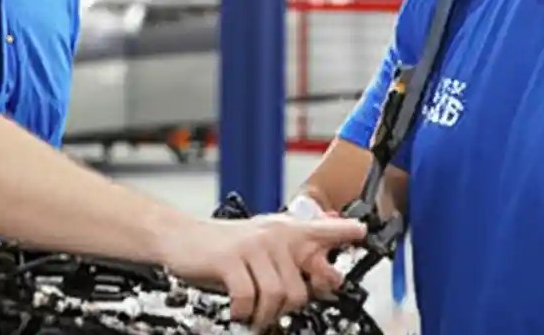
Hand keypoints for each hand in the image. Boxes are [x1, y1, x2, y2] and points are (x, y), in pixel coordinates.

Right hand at [158, 213, 365, 330]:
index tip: (363, 232)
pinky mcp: (229, 258)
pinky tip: (238, 309)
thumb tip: (326, 278)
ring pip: (278, 294)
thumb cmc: (221, 247)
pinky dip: (244, 311)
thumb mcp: (261, 249)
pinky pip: (249, 296)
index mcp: (284, 231)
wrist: (180, 238)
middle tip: (270, 311)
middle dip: (286, 309)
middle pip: (300, 288)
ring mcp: (251, 245)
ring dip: (265, 314)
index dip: (344, 232)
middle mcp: (272, 235)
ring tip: (254, 314)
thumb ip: (291, 261)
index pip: (323, 229)